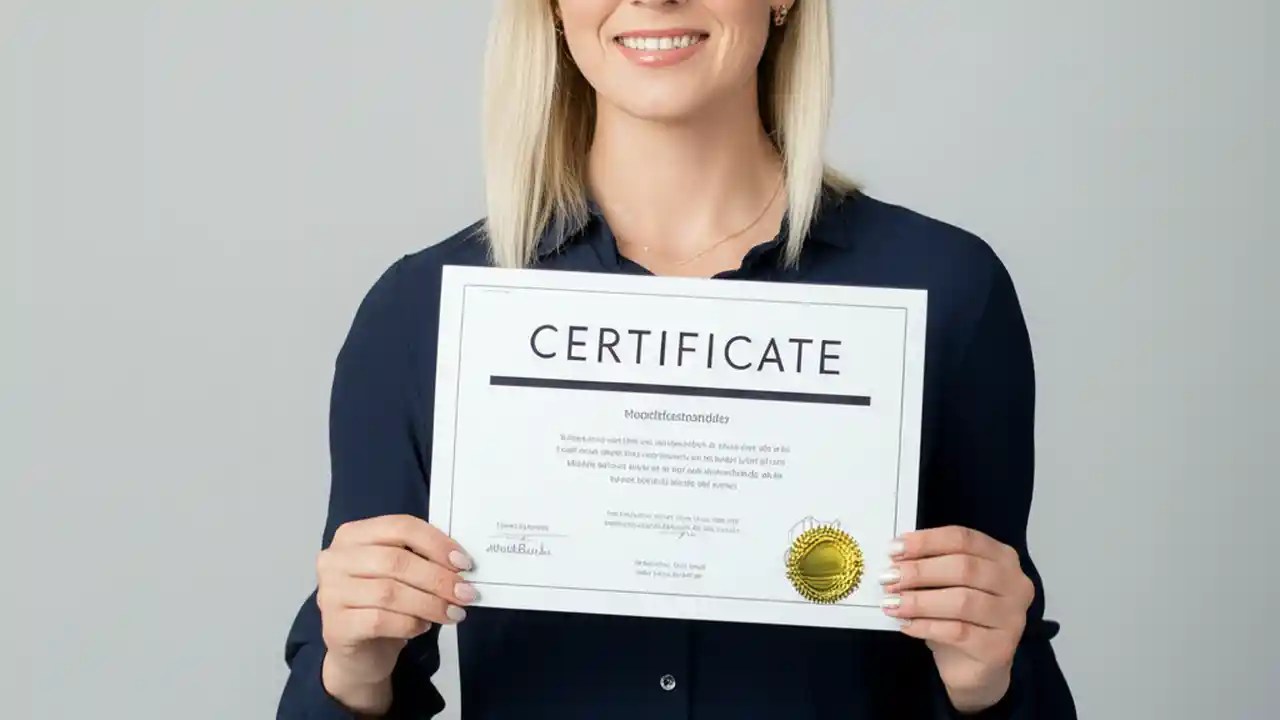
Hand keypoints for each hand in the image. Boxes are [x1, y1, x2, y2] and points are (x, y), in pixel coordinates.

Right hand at [316, 515, 475, 713]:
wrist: (359, 654)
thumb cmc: (382, 606)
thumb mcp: (400, 575)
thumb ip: (421, 560)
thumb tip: (460, 564)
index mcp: (353, 535)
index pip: (400, 527)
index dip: (436, 543)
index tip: (464, 563)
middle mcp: (335, 559)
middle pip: (395, 560)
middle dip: (438, 578)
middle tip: (466, 593)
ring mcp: (330, 592)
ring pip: (389, 592)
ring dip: (430, 603)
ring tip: (453, 612)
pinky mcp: (335, 626)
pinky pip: (380, 620)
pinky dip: (409, 623)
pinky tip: (423, 627)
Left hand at [879, 526, 1034, 712]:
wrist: (974, 665)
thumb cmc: (959, 616)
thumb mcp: (946, 584)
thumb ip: (930, 566)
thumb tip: (895, 558)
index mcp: (1002, 557)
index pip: (963, 538)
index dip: (926, 541)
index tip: (893, 549)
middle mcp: (1015, 584)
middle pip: (964, 568)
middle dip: (920, 571)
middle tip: (887, 578)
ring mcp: (1012, 617)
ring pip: (962, 601)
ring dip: (919, 600)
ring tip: (891, 603)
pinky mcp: (1000, 648)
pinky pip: (958, 632)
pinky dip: (926, 626)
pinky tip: (905, 625)